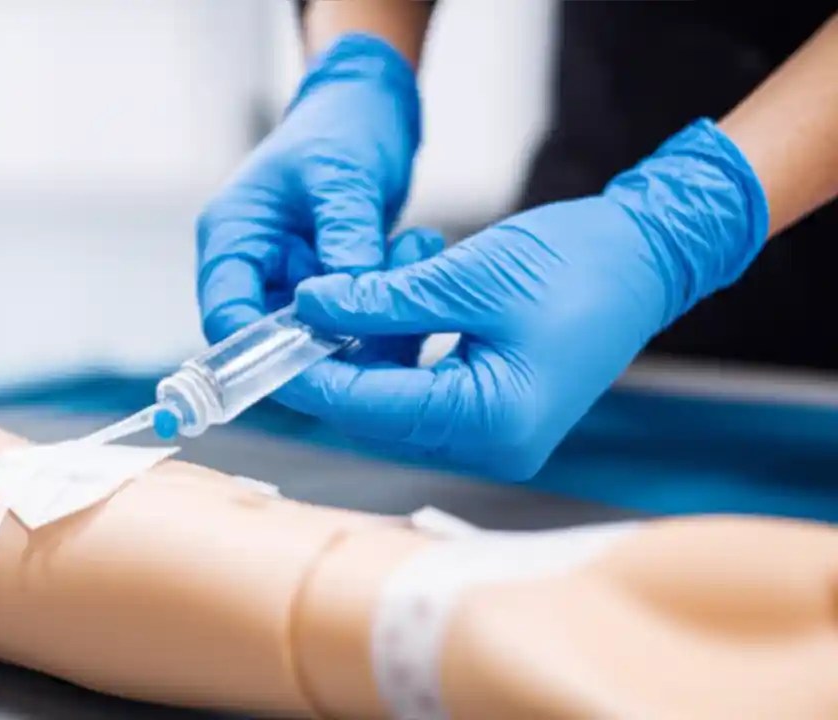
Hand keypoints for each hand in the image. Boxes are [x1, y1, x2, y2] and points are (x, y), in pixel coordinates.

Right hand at [197, 33, 419, 344]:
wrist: (371, 106)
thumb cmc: (343, 126)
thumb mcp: (344, 177)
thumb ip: (346, 239)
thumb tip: (353, 298)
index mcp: (233, 235)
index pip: (225, 314)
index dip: (257, 351)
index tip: (310, 365)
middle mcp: (254, 263)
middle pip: (270, 336)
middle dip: (326, 338)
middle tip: (380, 326)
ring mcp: (289, 276)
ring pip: (316, 333)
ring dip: (364, 320)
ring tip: (406, 264)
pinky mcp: (325, 283)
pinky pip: (347, 318)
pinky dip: (381, 306)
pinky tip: (411, 259)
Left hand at [287, 120, 769, 479]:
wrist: (647, 257)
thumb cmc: (579, 263)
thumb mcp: (467, 276)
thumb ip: (382, 298)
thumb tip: (310, 305)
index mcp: (493, 421)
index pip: (373, 408)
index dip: (312, 376)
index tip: (263, 348)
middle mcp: (493, 445)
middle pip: (378, 413)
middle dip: (334, 358)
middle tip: (298, 307)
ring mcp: (495, 434)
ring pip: (394, 400)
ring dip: (368, 344)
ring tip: (365, 277)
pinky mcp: (493, 412)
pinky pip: (422, 389)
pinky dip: (398, 347)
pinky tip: (393, 296)